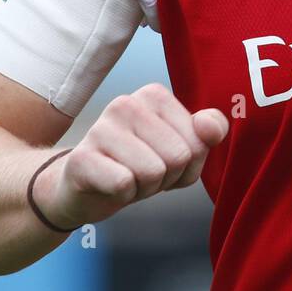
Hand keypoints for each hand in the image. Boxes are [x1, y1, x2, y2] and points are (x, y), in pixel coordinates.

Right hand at [33, 83, 228, 230]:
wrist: (84, 189)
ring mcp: (101, 128)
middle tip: (142, 174)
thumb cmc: (138, 166)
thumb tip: (209, 125)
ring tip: (126, 178)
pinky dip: (123, 196)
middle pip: (178, 157)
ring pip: (153, 172)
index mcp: (154, 95)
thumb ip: (209, 132)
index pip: (199, 141)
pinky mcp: (82, 158)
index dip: (186, 164)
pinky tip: (109, 187)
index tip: (162, 160)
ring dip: (144, 188)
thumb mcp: (183, 150)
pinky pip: (124, 185)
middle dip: (166, 178)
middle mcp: (126, 103)